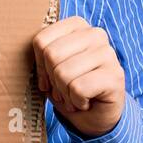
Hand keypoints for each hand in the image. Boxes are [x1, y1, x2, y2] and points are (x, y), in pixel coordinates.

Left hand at [31, 16, 125, 137]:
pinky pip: (78, 88)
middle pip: (51, 55)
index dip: (40, 66)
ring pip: (63, 73)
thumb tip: (27, 53)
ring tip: (75, 97)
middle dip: (53, 81)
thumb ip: (42, 55)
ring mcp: (108, 53)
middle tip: (64, 91)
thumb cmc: (71, 89)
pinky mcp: (115, 75)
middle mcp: (95, 34)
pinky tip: (86, 102)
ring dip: (65, 94)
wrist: (98, 116)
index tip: (48, 79)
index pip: (41, 41)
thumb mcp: (51, 69)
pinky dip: (77, 102)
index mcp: (77, 26)